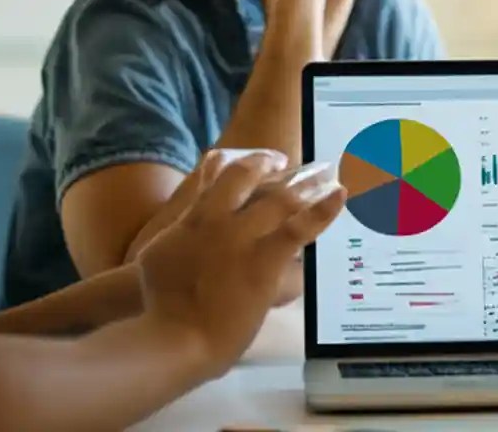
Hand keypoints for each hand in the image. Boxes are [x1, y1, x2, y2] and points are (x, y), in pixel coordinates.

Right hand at [135, 149, 345, 374]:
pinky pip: (300, 228)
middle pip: (245, 177)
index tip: (251, 161)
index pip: (216, 180)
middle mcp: (216, 220)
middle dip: (263, 163)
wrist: (175, 337)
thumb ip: (179, 233)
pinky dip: (323, 210)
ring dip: (303, 183)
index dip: (234, 165)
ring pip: (278, 199)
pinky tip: (339, 196)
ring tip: (322, 171)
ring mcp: (241, 237)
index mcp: (191, 220)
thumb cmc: (162, 306)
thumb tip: (190, 223)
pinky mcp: (264, 259)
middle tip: (280, 160)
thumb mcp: (158, 257)